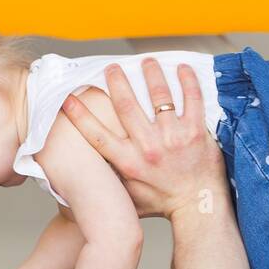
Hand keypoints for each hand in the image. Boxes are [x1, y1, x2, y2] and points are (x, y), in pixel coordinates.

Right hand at [60, 59, 223, 218]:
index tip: (68, 99)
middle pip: (126, 105)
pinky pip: (191, 99)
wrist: (199, 206)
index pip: (97, 135)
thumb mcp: (129, 197)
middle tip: (112, 68)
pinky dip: (186, 80)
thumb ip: (111, 180)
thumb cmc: (163, 203)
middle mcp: (148, 148)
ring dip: (151, 73)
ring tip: (147, 61)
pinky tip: (182, 68)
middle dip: (117, 81)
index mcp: (128, 163)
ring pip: (159, 95)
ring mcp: (173, 138)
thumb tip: (89, 171)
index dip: (80, 115)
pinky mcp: (196, 132)